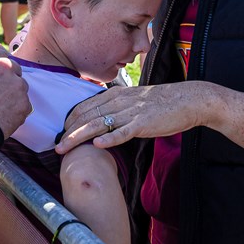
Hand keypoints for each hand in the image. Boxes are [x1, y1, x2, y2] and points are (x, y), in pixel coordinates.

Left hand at [55, 83, 212, 153]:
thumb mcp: (134, 100)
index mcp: (116, 94)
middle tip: (56, 146)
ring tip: (65, 148)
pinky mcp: (144, 123)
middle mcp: (119, 101)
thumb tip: (103, 120)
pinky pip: (124, 132)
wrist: (188, 100)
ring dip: (79, 137)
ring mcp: (131, 112)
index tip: (60, 134)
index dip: (70, 121)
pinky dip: (110, 138)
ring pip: (99, 124)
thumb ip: (117, 108)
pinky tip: (98, 145)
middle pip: (87, 116)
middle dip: (69, 132)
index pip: (85, 107)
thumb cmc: (162, 103)